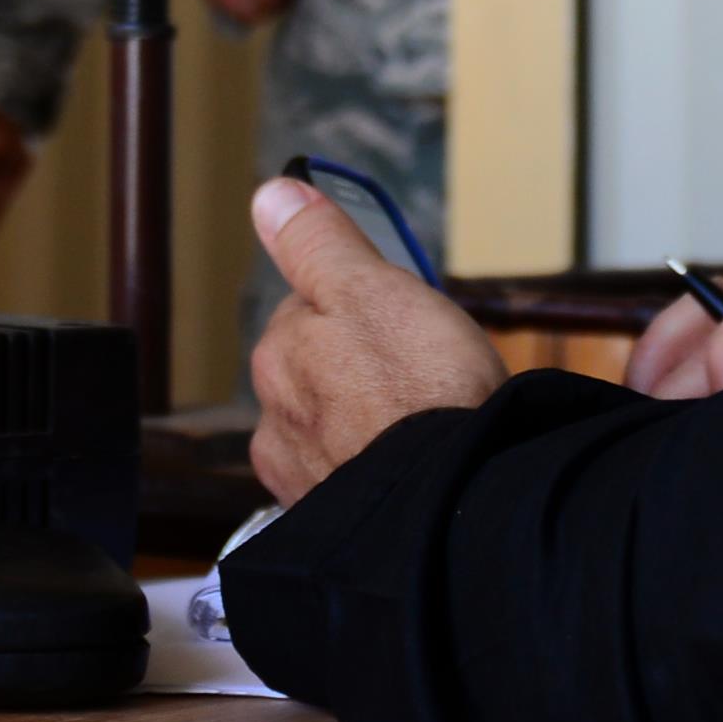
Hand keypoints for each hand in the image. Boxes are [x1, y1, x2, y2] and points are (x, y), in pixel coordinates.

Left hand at [247, 176, 503, 499]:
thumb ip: (318, 244)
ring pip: (335, 430)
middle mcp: (274, 419)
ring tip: (424, 426)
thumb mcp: (374, 288)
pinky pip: (351, 481)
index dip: (364, 307)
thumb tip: (270, 196)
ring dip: (368, 425)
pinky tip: (411, 468)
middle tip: (425, 373)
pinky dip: (375, 473)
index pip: (311, 310)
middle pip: (319, 372)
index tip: (406, 320)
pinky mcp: (331, 525)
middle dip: (361, 369)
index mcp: (278, 354)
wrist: (451, 502)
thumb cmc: (422, 388)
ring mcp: (300, 479)